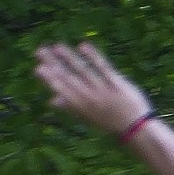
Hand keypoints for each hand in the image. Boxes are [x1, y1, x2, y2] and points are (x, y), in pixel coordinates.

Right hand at [36, 38, 153, 134]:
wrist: (135, 129)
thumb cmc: (110, 121)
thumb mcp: (88, 117)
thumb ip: (70, 106)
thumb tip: (51, 100)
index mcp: (80, 107)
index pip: (61, 90)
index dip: (49, 79)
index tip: (38, 68)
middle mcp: (89, 99)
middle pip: (68, 78)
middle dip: (53, 64)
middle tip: (40, 51)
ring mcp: (102, 91)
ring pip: (82, 71)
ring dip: (69, 57)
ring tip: (57, 46)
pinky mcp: (116, 84)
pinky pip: (102, 68)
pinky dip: (92, 56)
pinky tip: (82, 46)